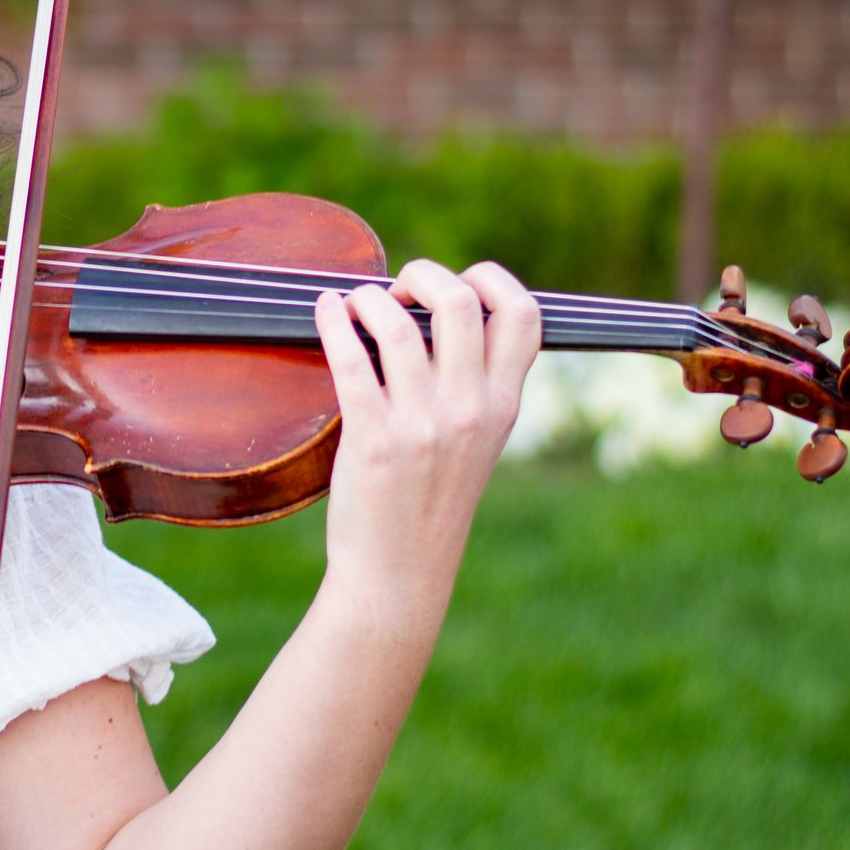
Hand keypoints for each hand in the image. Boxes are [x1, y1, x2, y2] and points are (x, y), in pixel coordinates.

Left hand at [312, 260, 540, 612]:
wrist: (398, 574)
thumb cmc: (428, 501)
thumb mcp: (476, 442)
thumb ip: (474, 385)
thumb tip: (439, 311)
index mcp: (503, 407)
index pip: (524, 315)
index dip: (490, 280)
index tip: (454, 284)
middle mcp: (470, 411)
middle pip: (460, 300)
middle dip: (421, 275)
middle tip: (395, 290)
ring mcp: (423, 426)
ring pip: (398, 322)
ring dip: (368, 297)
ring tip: (353, 305)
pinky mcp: (374, 440)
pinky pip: (351, 357)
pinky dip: (332, 320)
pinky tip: (325, 312)